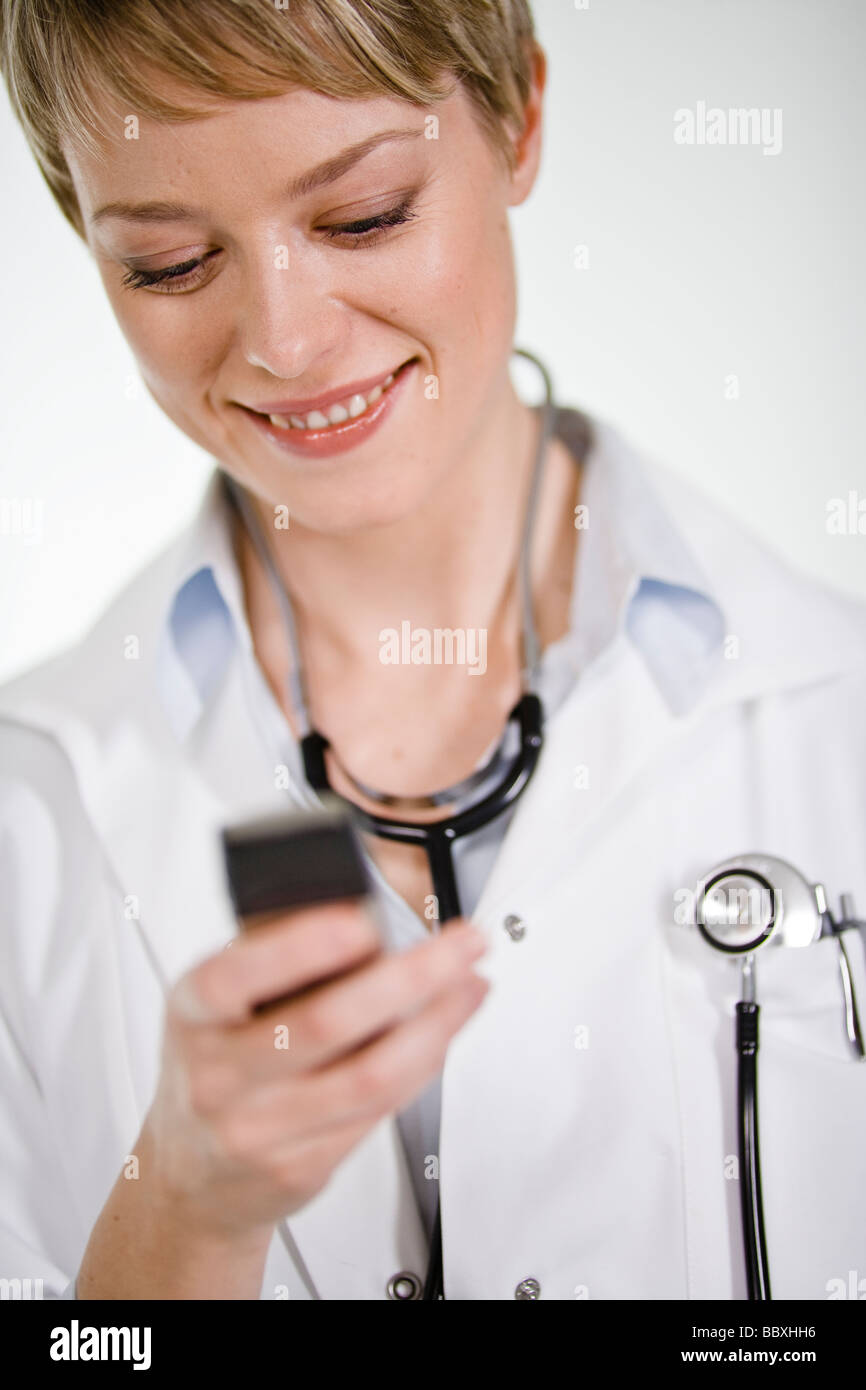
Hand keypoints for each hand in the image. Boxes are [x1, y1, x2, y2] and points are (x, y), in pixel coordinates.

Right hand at [144, 900, 488, 1241]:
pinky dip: (423, 1063)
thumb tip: (369, 920)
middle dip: (410, 977)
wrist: (193, 1172)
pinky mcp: (298, 1166)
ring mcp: (257, 1128)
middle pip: (326, 1024)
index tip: (363, 921)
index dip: (300, 948)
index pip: (234, 977)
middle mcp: (218, 1075)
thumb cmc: (218, 1063)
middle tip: (459, 943)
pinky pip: (378, 1111)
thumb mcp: (218, 1003)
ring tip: (469, 983)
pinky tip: (443, 1031)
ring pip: (368, 1075)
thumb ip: (275, 962)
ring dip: (436, 1024)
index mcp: (194, 1013)